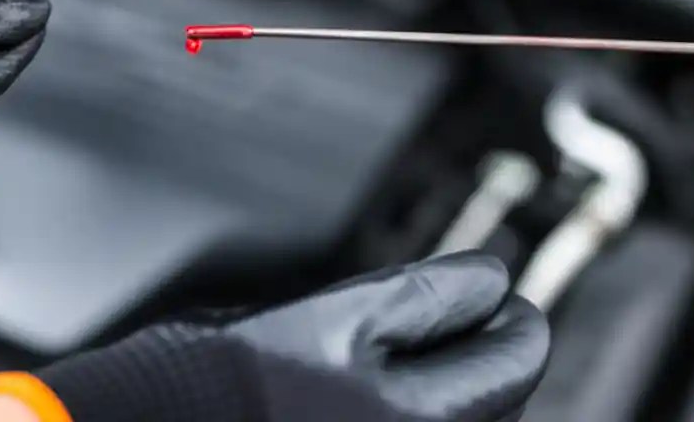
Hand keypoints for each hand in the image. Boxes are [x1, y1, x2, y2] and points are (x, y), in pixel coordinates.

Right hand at [31, 252, 549, 421]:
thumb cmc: (179, 385)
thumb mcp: (276, 323)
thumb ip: (362, 318)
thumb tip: (431, 312)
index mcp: (347, 337)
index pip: (461, 296)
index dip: (484, 285)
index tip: (493, 285)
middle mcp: (389, 412)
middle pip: (508, 368)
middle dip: (514, 338)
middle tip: (514, 322)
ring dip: (488, 394)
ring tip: (475, 369)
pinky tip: (422, 410)